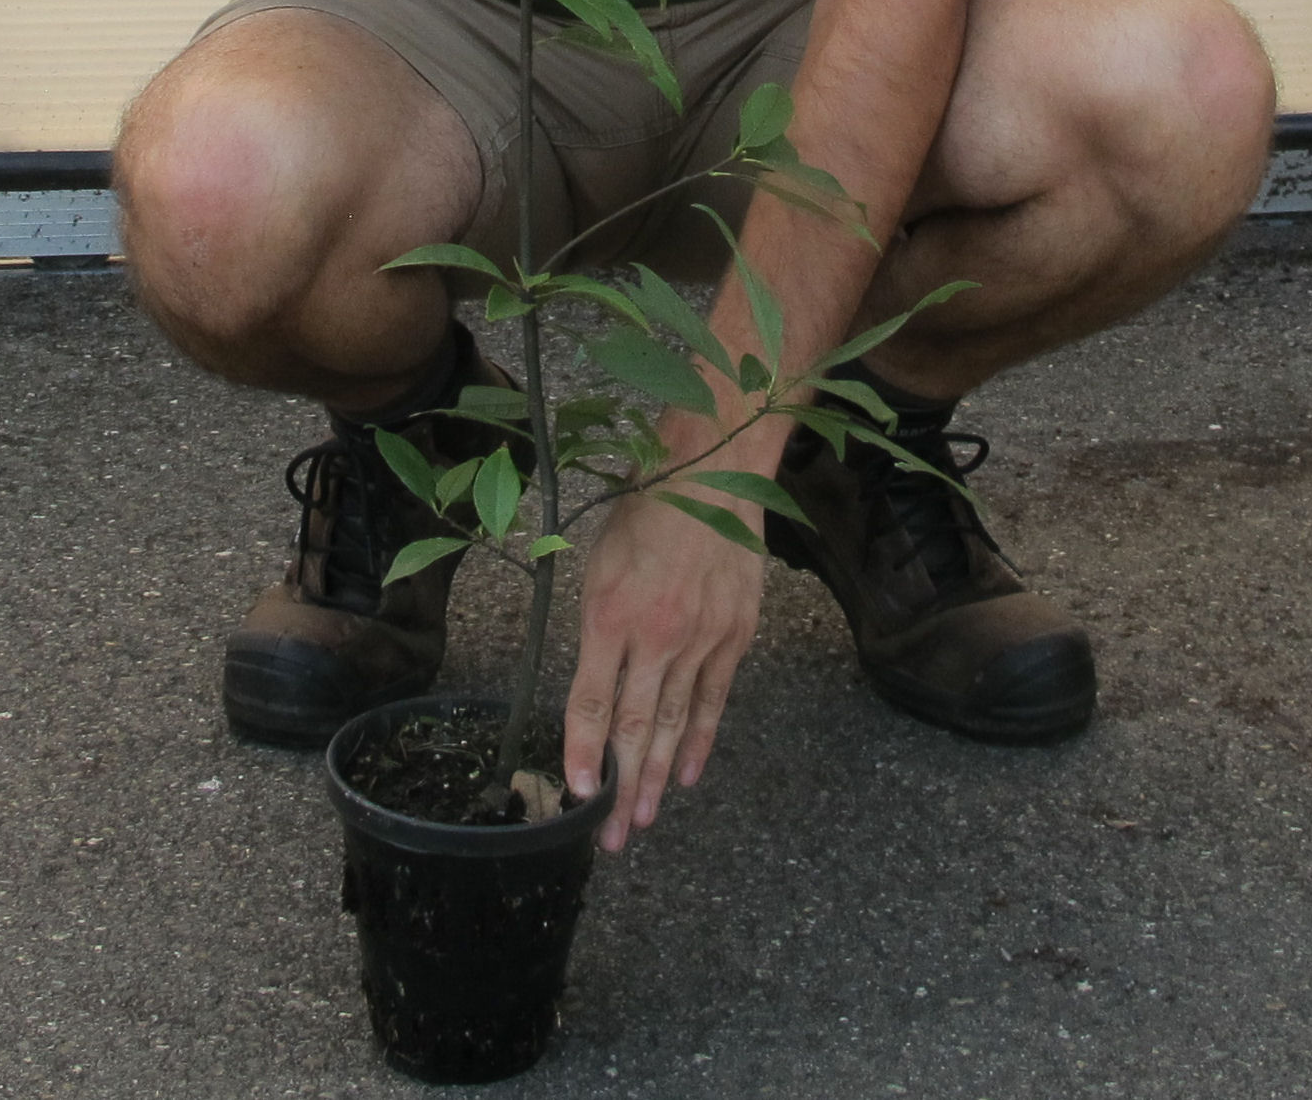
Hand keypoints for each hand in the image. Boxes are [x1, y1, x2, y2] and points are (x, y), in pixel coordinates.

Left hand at [564, 486, 764, 852]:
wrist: (713, 473)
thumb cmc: (646, 511)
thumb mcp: (599, 562)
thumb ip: (596, 627)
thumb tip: (591, 687)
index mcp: (610, 613)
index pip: (590, 702)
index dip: (582, 753)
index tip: (576, 795)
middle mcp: (656, 634)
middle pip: (635, 728)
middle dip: (619, 789)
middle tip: (610, 837)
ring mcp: (701, 639)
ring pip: (676, 724)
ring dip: (658, 779)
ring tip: (643, 821)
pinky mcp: (736, 635)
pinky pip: (715, 700)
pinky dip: (701, 742)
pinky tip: (688, 776)